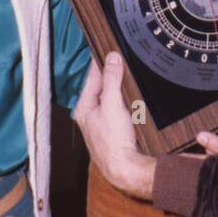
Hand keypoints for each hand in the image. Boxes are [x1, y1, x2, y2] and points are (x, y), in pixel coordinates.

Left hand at [73, 53, 155, 199]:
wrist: (125, 169)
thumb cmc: (113, 142)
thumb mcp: (112, 105)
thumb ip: (112, 80)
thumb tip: (112, 58)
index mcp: (84, 107)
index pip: (92, 77)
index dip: (101, 61)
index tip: (108, 47)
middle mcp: (90, 115)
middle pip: (102, 87)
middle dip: (112, 73)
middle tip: (121, 57)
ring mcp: (102, 123)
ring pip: (111, 97)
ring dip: (119, 87)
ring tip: (128, 72)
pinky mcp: (114, 129)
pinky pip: (118, 108)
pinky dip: (125, 100)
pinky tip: (133, 97)